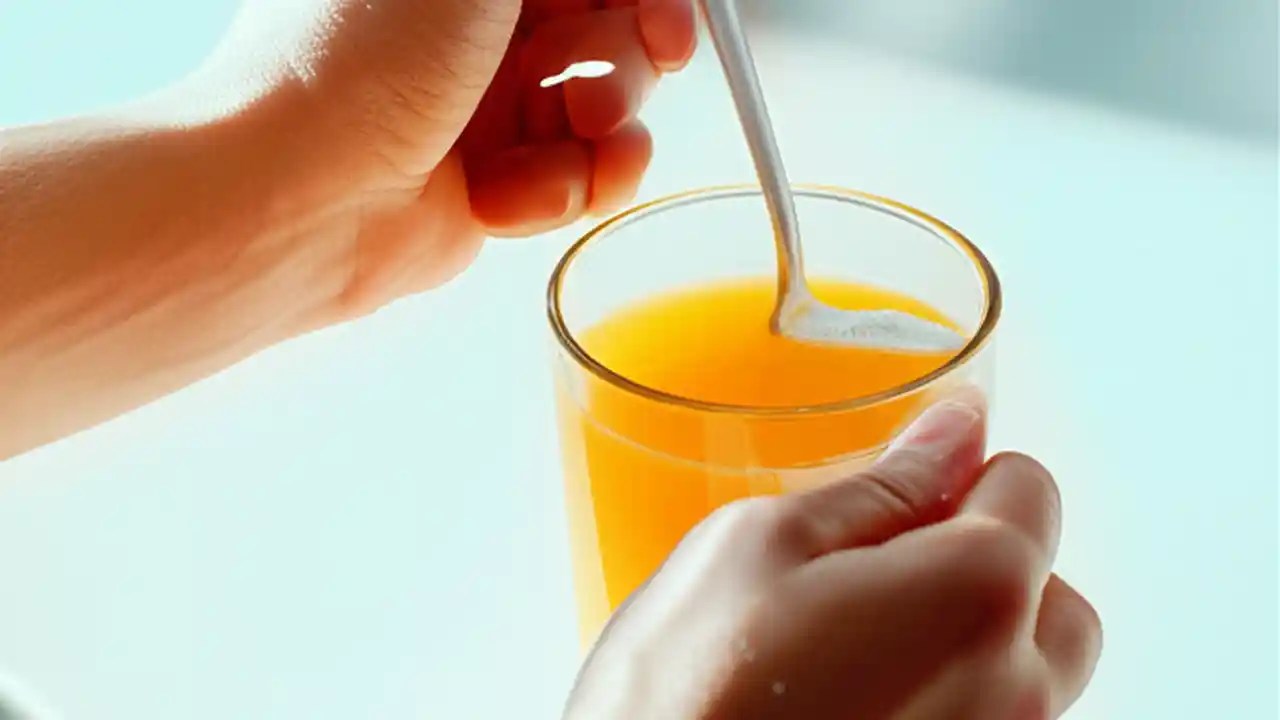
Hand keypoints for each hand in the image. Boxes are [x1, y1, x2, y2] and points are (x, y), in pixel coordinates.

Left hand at [209, 0, 695, 317]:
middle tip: (654, 55)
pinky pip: (574, 181)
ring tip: (583, 130)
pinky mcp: (495, 185)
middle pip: (612, 29)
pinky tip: (515, 194)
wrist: (293, 197)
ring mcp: (489, 109)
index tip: (678, 7)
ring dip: (611, 124)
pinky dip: (561, 188)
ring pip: (605, 110)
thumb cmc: (354, 59)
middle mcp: (480, 32)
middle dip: (639, 47)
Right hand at [564, 397, 1101, 718]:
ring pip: (1022, 675)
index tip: (893, 496)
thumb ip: (879, 484)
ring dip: (961, 645)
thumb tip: (954, 430)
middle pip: (1049, 595)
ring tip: (850, 654)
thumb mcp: (758, 545)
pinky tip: (848, 709)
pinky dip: (935, 704)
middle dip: (980, 568)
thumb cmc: (683, 702)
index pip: (1028, 489)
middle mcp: (1015, 690)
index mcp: (975, 594)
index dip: (955, 476)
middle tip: (872, 576)